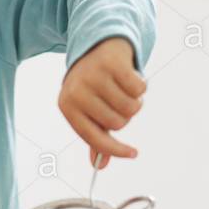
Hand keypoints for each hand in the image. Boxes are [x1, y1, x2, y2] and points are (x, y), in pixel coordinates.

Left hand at [58, 36, 146, 168]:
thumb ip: (96, 136)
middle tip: (119, 100)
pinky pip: (140, 89)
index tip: (133, 154)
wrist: (98, 42)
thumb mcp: (88, 108)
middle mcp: (77, 91)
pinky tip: (130, 74)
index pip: (93, 138)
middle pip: (118, 124)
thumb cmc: (93, 83)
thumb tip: (100, 166)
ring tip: (123, 87)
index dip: (115, 150)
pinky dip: (141, 85)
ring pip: (131, 108)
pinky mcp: (113, 63)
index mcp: (67, 106)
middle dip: (125, 115)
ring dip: (134, 100)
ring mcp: (94, 76)